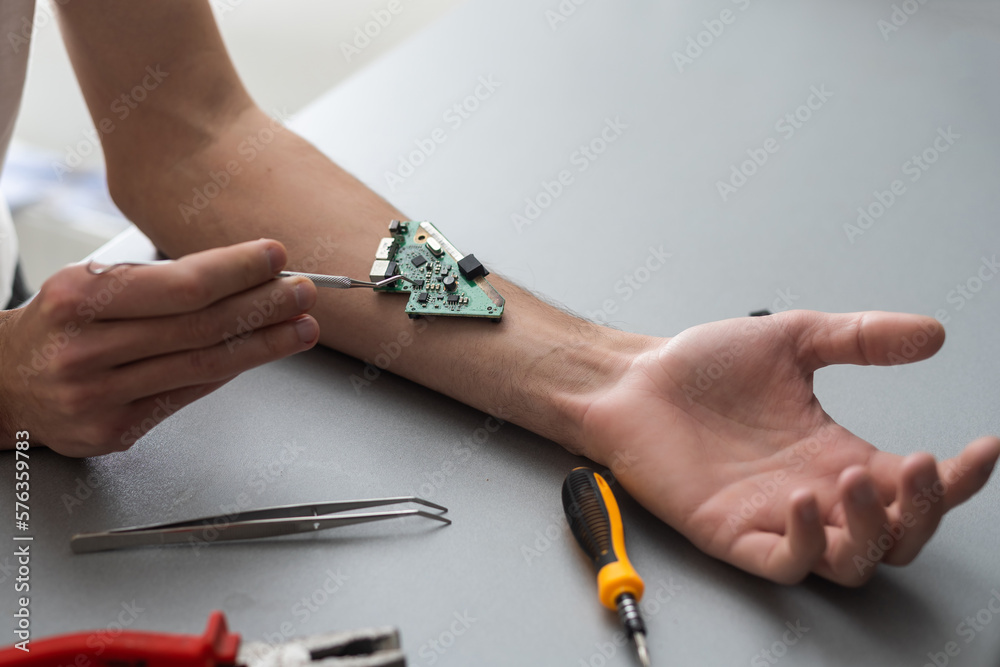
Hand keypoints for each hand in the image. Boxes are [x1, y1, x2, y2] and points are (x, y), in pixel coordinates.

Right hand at [0, 239, 318, 456]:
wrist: (3, 384)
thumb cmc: (59, 325)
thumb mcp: (91, 284)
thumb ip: (158, 283)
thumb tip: (241, 275)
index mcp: (80, 299)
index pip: (180, 285)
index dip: (236, 271)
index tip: (275, 257)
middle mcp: (88, 350)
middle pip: (200, 326)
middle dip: (263, 306)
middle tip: (304, 293)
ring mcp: (100, 396)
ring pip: (202, 365)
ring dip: (263, 345)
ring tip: (301, 327)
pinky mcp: (114, 430)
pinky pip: (188, 395)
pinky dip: (229, 370)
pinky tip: (259, 353)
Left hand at [581, 310, 999, 585]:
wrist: (635, 378)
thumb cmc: (702, 366)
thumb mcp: (793, 339)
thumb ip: (861, 338)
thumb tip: (933, 334)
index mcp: (833, 453)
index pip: (913, 484)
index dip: (957, 478)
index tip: (984, 447)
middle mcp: (812, 491)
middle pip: (895, 536)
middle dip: (922, 511)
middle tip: (919, 467)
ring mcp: (771, 515)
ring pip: (849, 560)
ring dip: (870, 530)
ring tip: (855, 480)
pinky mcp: (729, 531)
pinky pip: (780, 561)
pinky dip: (803, 543)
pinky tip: (802, 500)